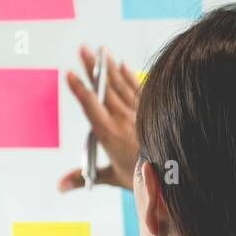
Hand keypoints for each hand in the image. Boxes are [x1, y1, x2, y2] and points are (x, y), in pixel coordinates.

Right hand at [58, 44, 141, 192]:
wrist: (174, 171)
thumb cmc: (144, 176)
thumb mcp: (111, 178)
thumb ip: (82, 178)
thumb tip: (60, 187)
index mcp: (108, 133)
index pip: (90, 106)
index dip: (79, 89)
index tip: (69, 73)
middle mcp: (122, 117)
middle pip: (103, 88)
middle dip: (91, 67)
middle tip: (83, 48)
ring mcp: (138, 111)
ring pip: (120, 83)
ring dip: (108, 66)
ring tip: (100, 50)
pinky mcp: (150, 109)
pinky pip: (137, 87)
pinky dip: (129, 74)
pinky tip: (122, 64)